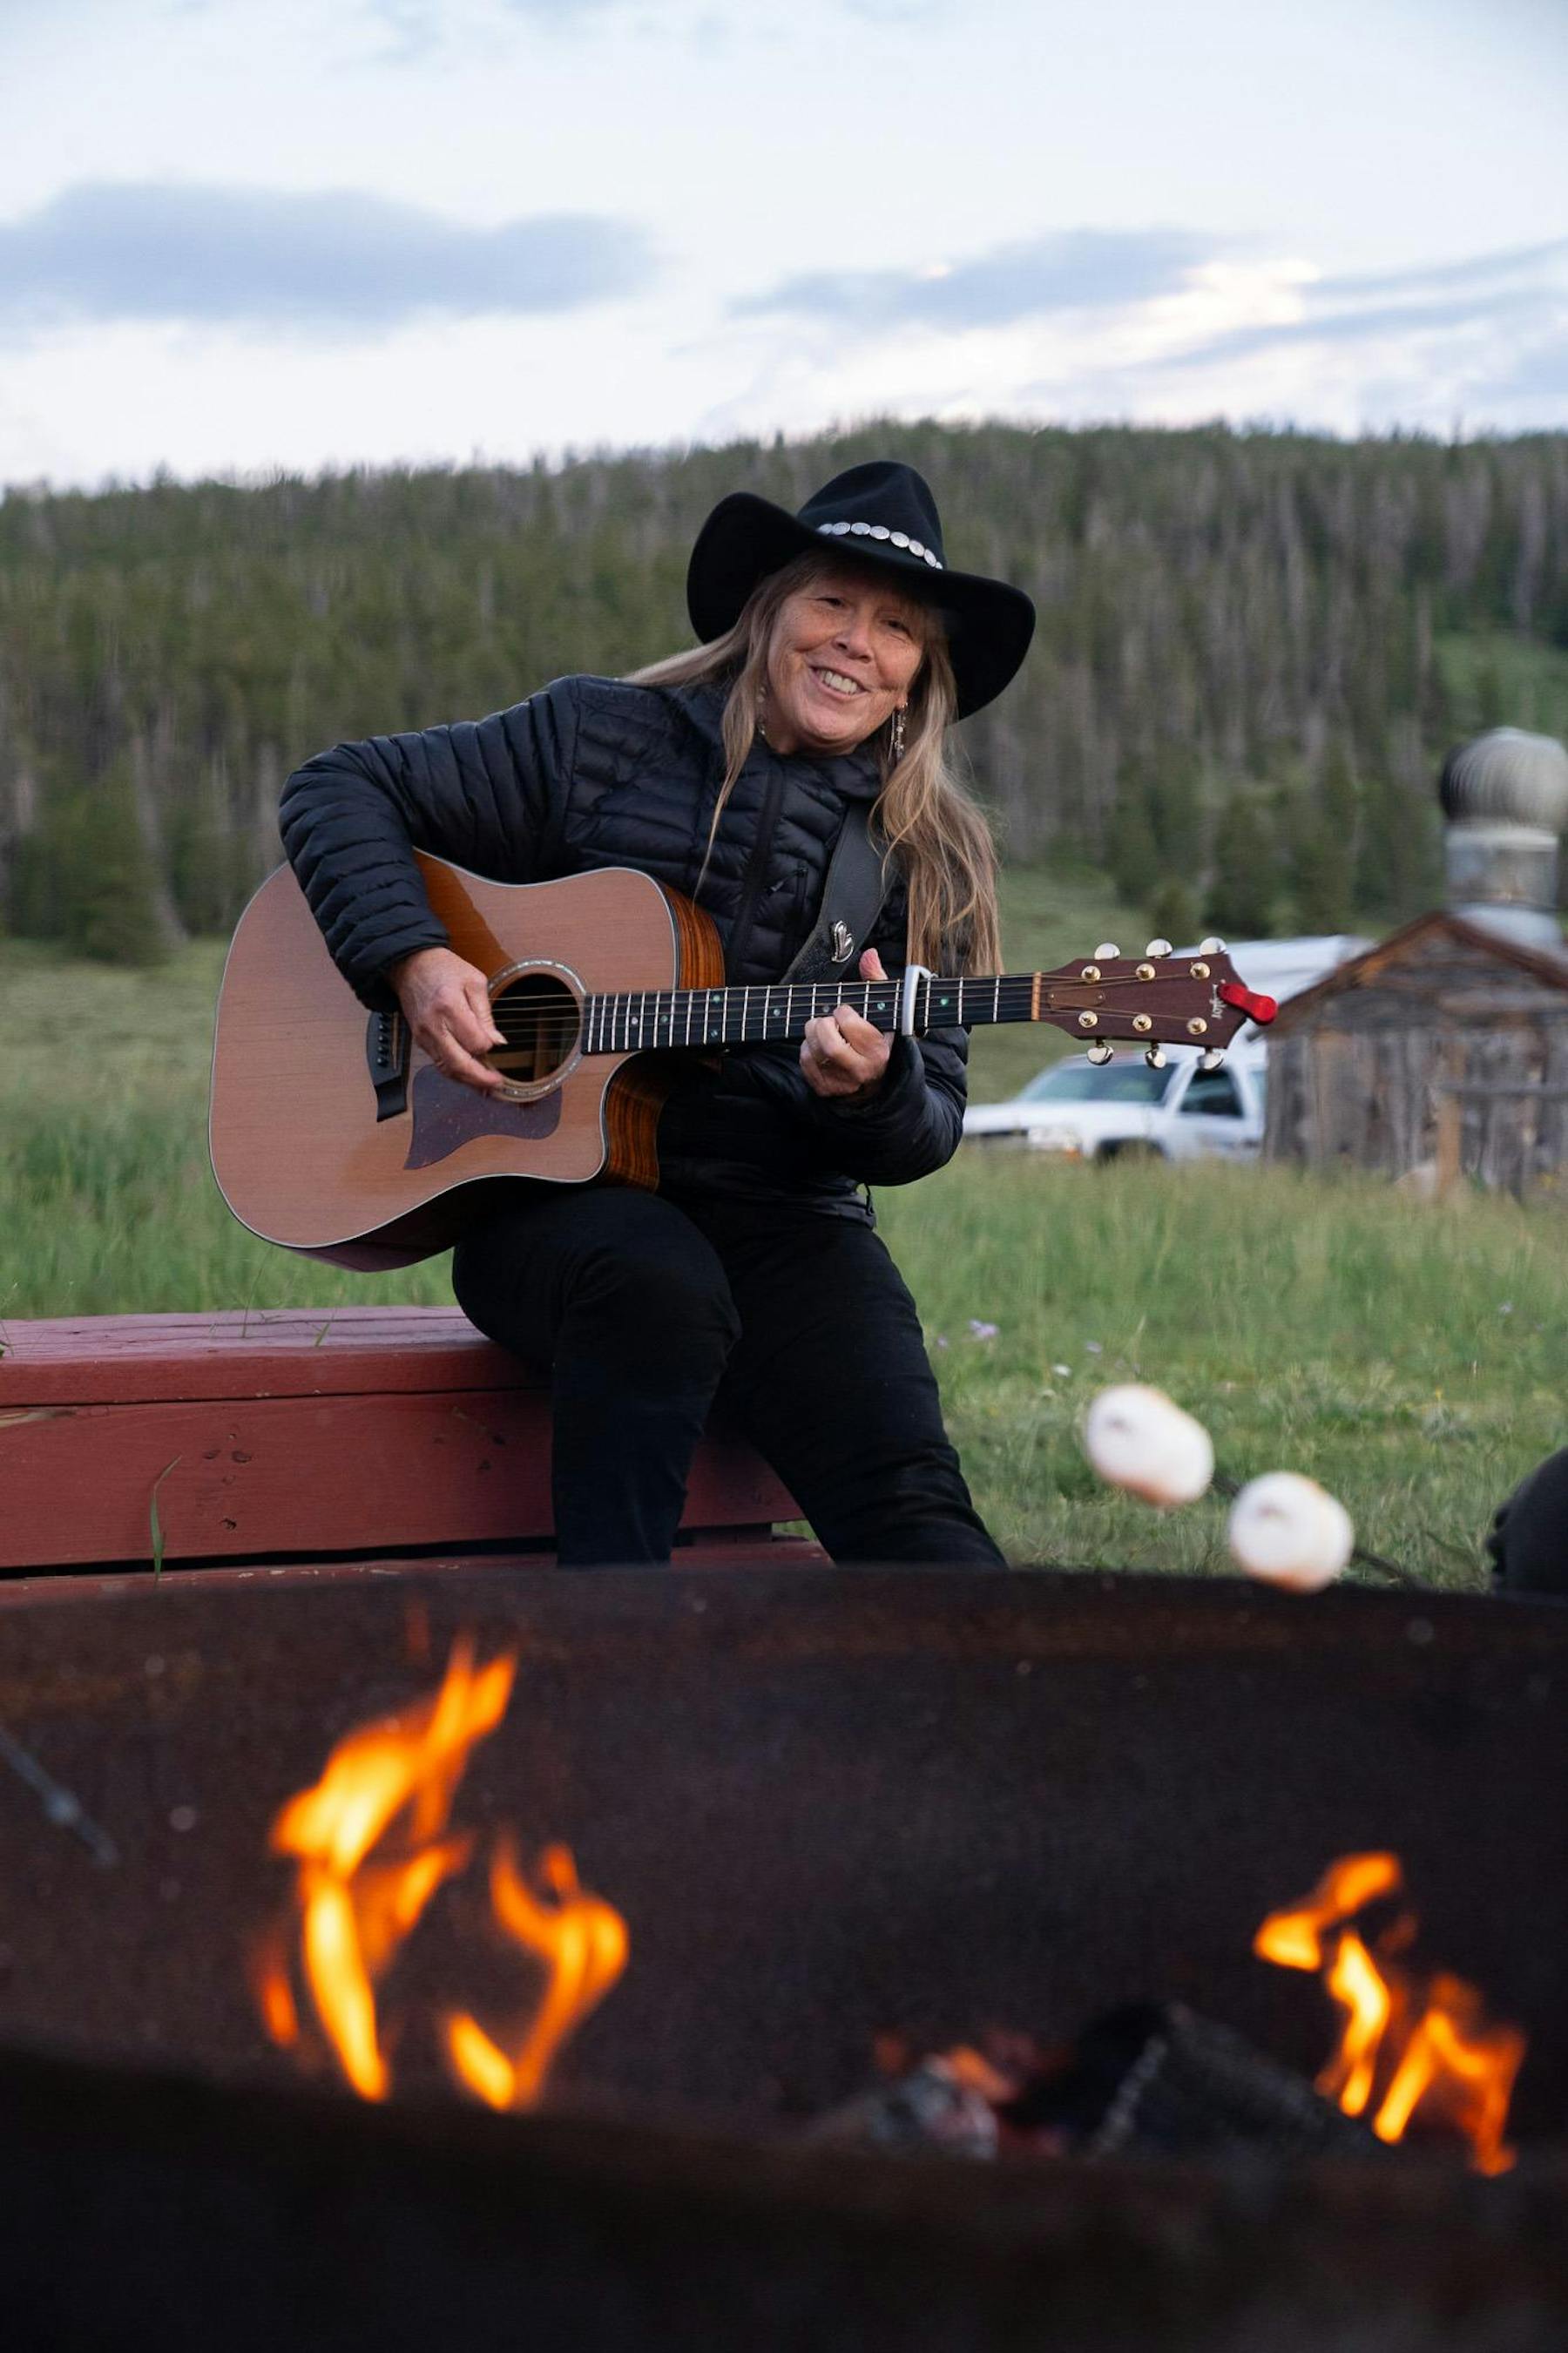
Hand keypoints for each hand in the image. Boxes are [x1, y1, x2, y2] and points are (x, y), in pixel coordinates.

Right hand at [390, 947, 505, 1093]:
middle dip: (480, 1079)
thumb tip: (497, 1042)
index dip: (488, 1046)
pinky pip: (438, 1063)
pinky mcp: (420, 1040)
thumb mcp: (474, 982)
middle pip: (458, 1064)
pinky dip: (455, 1073)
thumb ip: (486, 1014)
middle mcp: (434, 1026)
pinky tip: (469, 1077)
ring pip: (446, 1069)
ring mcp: (424, 1035)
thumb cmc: (444, 969)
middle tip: (497, 1085)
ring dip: (467, 1081)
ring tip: (486, 1088)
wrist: (411, 965)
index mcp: (449, 1007)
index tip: (496, 1043)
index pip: (474, 1042)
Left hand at [800, 948, 894, 1102]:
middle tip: (827, 1020)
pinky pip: (805, 1063)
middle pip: (827, 1042)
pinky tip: (818, 1048)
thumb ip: (875, 980)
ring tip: (822, 1031)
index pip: (848, 1022)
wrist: (877, 1081)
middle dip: (821, 1024)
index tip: (845, 1013)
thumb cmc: (877, 1037)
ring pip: (813, 1052)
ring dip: (811, 1035)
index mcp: (877, 1050)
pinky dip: (806, 1051)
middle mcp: (860, 1070)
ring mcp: (841, 1082)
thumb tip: (870, 955)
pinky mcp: (825, 1089)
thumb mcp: (883, 1010)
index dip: (843, 1012)